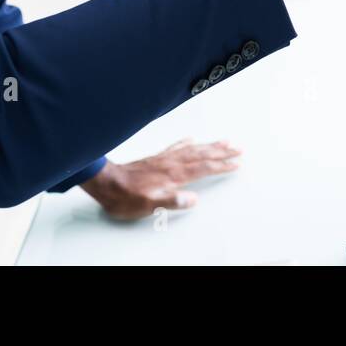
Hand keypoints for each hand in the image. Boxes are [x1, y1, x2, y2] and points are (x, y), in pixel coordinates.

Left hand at [79, 138, 240, 220]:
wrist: (106, 183)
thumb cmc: (126, 197)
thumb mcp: (149, 205)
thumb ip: (172, 201)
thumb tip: (193, 199)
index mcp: (173, 175)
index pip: (204, 168)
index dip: (221, 165)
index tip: (236, 163)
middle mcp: (172, 164)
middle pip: (202, 154)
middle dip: (222, 151)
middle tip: (238, 148)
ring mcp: (164, 159)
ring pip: (193, 149)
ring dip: (209, 145)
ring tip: (223, 141)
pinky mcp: (156, 159)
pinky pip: (176, 147)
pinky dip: (186, 143)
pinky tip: (191, 139)